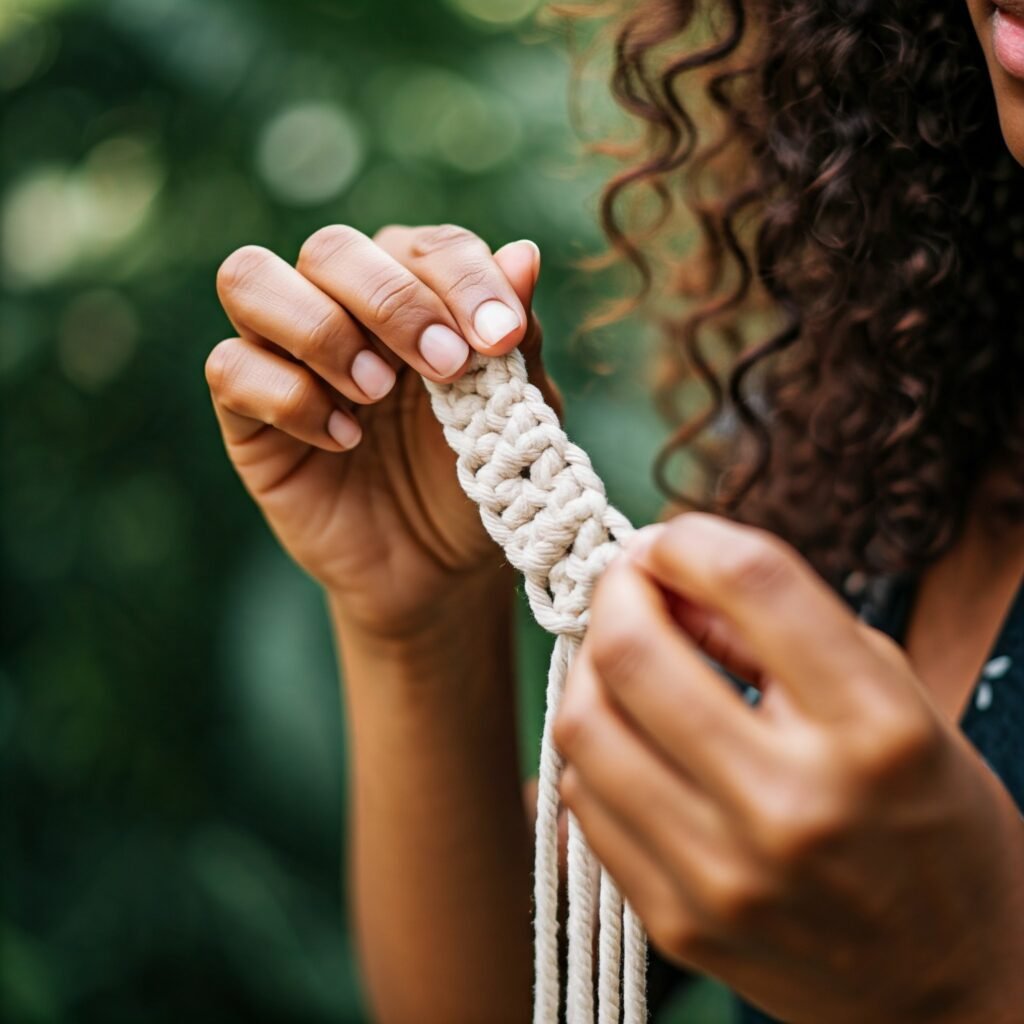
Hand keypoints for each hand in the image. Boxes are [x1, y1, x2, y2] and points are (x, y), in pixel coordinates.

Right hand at [206, 225, 557, 637]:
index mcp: (415, 290)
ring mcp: (286, 354)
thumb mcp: (512, 408)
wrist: (440, 566)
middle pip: (331, 248)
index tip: (500, 338)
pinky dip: (289, 397)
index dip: (463, 278)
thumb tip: (524, 254)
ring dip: (321, 329)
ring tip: (376, 391)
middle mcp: (342, 305)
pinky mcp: (247, 412)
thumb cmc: (478, 474)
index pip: (426, 246)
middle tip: (445, 367)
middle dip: (393, 302)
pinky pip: (231, 369)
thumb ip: (515, 334)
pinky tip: (344, 440)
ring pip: (250, 279)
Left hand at [554, 513, 1023, 1023]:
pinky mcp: (677, 921)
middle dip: (617, 592)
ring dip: (591, 665)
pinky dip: (598, 745)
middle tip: (630, 585)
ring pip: (584, 725)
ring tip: (625, 655)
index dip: (690, 539)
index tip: (672, 542)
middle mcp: (794, 805)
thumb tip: (673, 581)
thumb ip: (786, 629)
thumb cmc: (931, 826)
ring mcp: (725, 874)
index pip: (751, 582)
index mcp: (876, 731)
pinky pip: (585, 800)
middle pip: (634, 652)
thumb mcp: (896, 701)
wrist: (953, 992)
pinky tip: (632, 735)